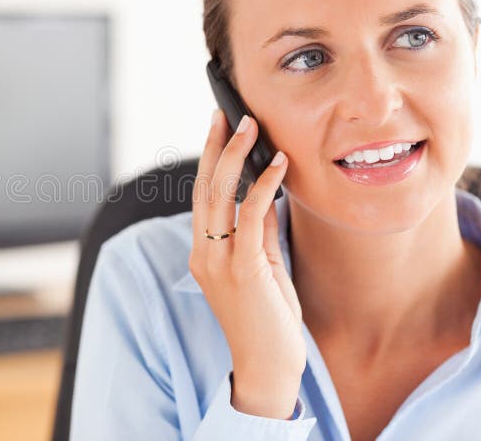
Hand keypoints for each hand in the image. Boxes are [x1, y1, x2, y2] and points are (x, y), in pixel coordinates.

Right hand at [189, 109, 305, 418]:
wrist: (268, 366)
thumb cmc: (267, 319)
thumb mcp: (262, 267)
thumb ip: (259, 232)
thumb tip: (267, 194)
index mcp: (204, 252)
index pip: (203, 197)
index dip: (210, 161)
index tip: (219, 130)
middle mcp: (204, 252)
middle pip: (204, 189)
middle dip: (215, 148)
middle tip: (226, 114)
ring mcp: (218, 261)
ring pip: (219, 196)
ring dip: (235, 157)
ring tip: (249, 125)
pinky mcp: (241, 268)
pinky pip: (250, 216)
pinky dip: (263, 186)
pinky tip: (277, 164)